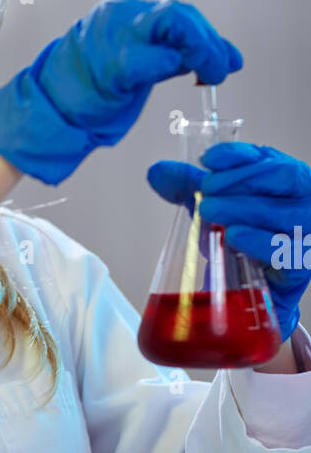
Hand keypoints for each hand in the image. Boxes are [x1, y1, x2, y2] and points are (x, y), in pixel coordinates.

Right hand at [0, 0, 241, 185]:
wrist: (46, 112)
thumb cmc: (87, 95)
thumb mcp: (133, 67)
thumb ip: (167, 58)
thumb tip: (213, 58)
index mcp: (122, 14)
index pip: (177, 15)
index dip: (208, 36)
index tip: (227, 60)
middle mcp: (120, 17)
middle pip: (180, 15)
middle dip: (209, 42)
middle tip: (222, 70)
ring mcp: (115, 37)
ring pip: (174, 23)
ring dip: (202, 49)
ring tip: (211, 75)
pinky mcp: (113, 65)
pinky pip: (155, 57)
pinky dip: (178, 63)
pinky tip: (190, 76)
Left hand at [147, 143, 310, 340]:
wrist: (245, 297)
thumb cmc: (238, 246)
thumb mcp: (211, 211)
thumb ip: (187, 188)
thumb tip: (157, 172)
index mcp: (283, 181)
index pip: (268, 158)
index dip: (238, 155)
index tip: (208, 160)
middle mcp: (301, 202)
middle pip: (284, 178)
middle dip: (240, 180)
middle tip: (205, 192)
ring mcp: (306, 234)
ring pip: (286, 213)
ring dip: (243, 208)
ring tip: (210, 211)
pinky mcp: (301, 266)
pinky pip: (288, 252)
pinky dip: (259, 242)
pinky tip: (233, 236)